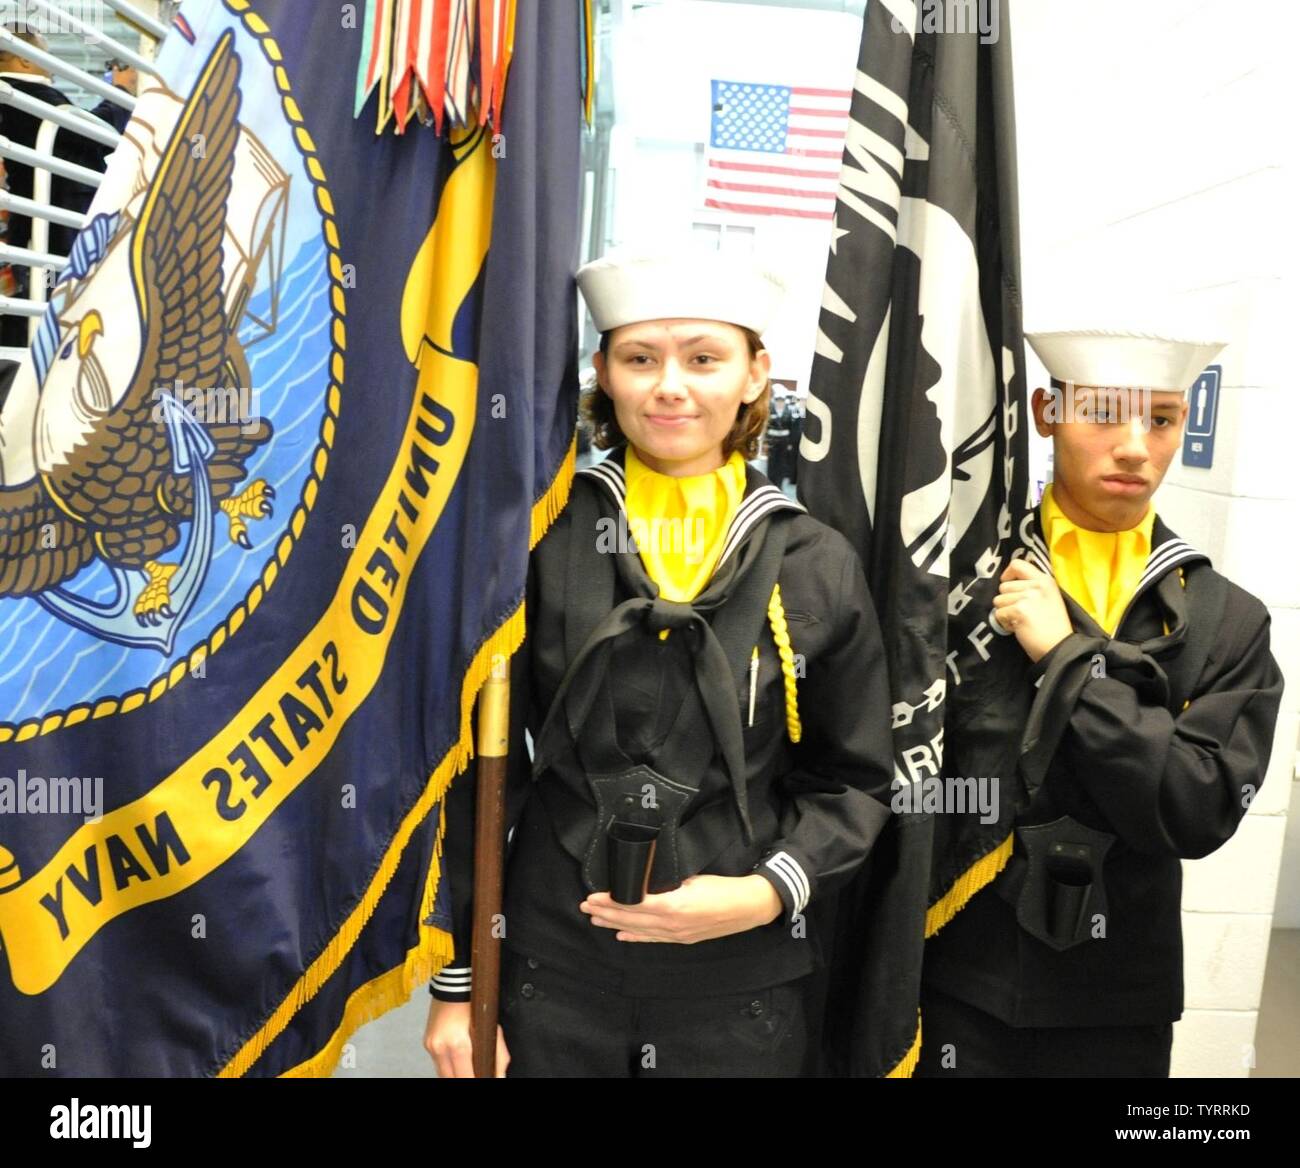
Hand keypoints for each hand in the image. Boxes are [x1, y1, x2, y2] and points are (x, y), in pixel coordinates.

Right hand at [423, 998, 509, 1077]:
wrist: (454, 984)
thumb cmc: (475, 1002)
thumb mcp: (492, 1027)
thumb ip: (498, 1055)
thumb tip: (499, 1075)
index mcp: (458, 1045)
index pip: (467, 1078)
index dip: (478, 1080)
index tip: (485, 1077)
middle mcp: (440, 1048)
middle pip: (452, 1080)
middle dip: (466, 1079)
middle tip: (478, 1074)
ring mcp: (431, 1047)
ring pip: (443, 1075)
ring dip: (456, 1076)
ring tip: (469, 1070)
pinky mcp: (427, 1044)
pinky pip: (437, 1064)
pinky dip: (448, 1067)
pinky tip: (458, 1063)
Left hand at [580, 873, 783, 943]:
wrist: (748, 907)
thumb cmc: (723, 888)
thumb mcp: (692, 878)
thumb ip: (667, 883)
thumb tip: (644, 881)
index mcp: (672, 906)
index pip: (632, 904)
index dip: (611, 902)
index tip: (593, 896)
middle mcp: (671, 924)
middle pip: (631, 919)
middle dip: (606, 913)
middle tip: (585, 907)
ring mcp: (676, 934)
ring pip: (639, 930)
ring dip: (615, 924)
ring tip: (596, 920)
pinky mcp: (683, 939)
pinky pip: (653, 939)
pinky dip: (635, 937)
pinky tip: (622, 935)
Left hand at [993, 557, 1073, 662]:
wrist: (1060, 646)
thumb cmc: (1053, 626)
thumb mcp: (1049, 598)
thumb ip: (1033, 587)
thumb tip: (1008, 582)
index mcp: (1045, 580)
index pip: (1017, 564)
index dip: (1007, 574)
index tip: (1007, 583)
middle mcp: (1037, 585)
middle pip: (1004, 586)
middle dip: (1007, 601)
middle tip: (1021, 613)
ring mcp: (1028, 597)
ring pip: (998, 600)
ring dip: (1005, 612)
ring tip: (1021, 620)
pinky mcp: (1019, 610)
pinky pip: (998, 614)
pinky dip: (1004, 623)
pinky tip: (1019, 628)